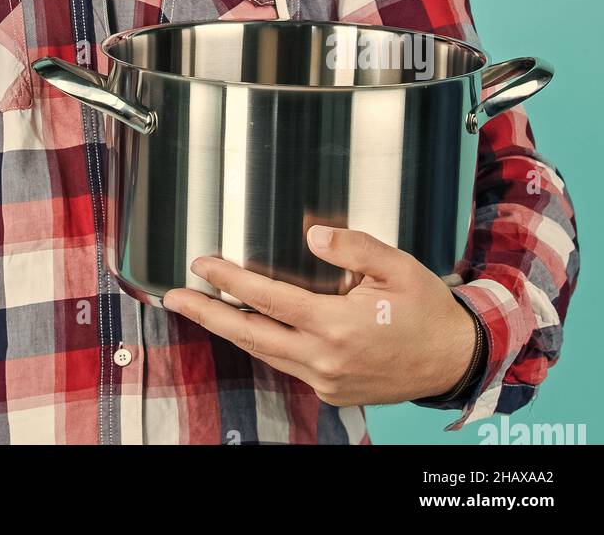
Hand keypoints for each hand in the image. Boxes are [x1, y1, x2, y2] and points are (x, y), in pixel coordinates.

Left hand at [162, 225, 479, 406]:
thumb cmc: (428, 310)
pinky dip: (264, 344)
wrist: (455, 360)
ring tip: (200, 307)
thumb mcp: (397, 266)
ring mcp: (327, 380)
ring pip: (265, 353)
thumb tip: (312, 236)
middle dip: (207, 314)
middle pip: (251, 335)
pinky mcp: (332, 391)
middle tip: (173, 297)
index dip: (230, 280)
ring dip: (230, 329)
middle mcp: (325, 359)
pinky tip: (249, 326)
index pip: (268, 300)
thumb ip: (352, 247)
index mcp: (338, 326)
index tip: (202, 263)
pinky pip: (288, 365)